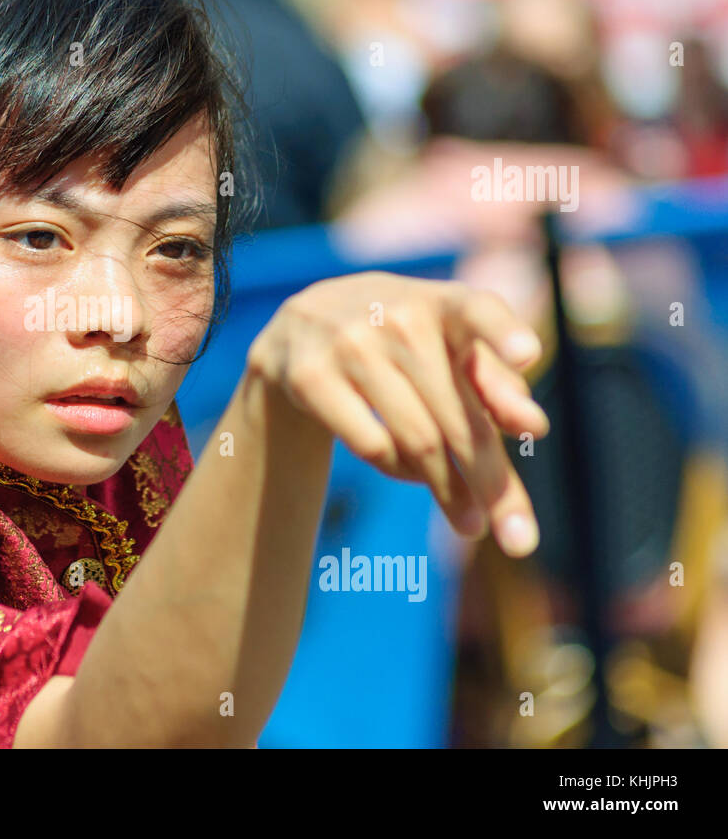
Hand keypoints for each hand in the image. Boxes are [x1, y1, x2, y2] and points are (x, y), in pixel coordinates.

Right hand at [246, 271, 549, 556]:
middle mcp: (397, 316)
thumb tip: (535, 427)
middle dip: (492, 483)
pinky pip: (372, 446)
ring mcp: (349, 344)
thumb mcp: (448, 349)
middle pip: (458, 418)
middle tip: (519, 539)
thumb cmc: (403, 341)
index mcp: (443, 302)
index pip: (478, 310)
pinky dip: (401, 471)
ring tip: (471, 524)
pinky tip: (414, 477)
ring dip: (450, 492)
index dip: (503, 334)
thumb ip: (496, 384)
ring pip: (417, 440)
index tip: (530, 355)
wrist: (306, 323)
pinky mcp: (311, 377)